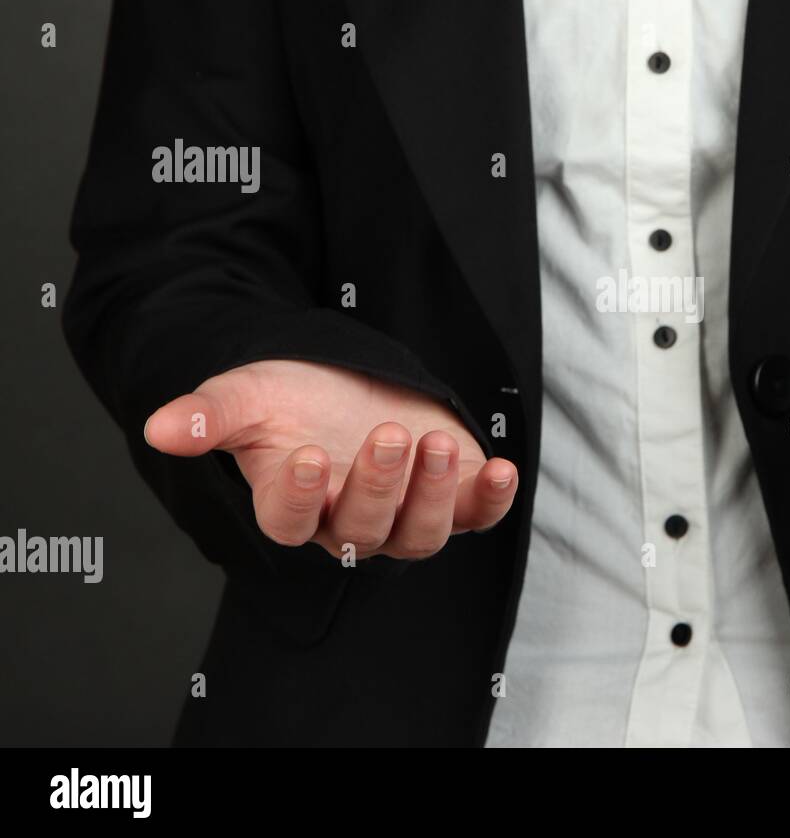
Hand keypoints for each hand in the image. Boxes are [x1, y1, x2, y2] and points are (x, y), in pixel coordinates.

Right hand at [143, 359, 517, 559]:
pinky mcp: (452, 497)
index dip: (299, 498)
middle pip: (363, 529)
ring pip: (420, 534)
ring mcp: (404, 513)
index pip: (288, 523)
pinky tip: (503, 468)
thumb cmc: (291, 396)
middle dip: (378, 484)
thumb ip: (208, 414)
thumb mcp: (246, 394)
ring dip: (435, 494)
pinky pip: (478, 515)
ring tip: (439, 441)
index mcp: (293, 503)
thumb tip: (158, 427)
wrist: (346, 383)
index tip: (307, 455)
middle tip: (387, 433)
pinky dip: (494, 499)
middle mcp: (348, 521)